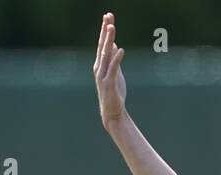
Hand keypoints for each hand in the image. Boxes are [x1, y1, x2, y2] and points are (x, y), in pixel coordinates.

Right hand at [93, 12, 127, 128]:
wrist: (112, 112)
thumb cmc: (114, 92)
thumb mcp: (115, 72)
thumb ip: (113, 59)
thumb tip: (114, 45)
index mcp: (100, 64)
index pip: (102, 43)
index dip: (104, 30)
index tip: (108, 16)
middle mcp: (99, 67)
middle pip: (102, 45)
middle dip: (105, 30)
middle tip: (108, 16)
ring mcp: (103, 75)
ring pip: (105, 54)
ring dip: (108, 40)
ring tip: (112, 27)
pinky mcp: (109, 84)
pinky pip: (113, 69)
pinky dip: (116, 59)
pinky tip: (121, 50)